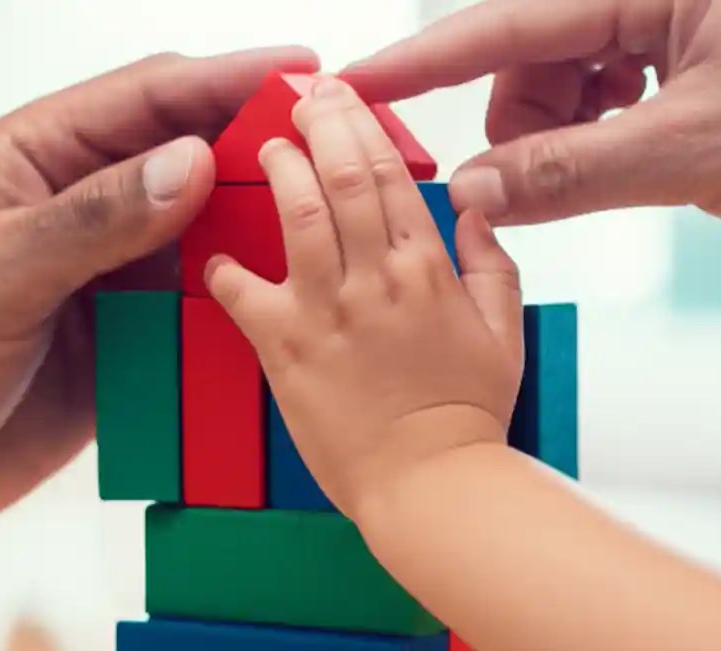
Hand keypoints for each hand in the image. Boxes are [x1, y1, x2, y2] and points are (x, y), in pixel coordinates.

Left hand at [0, 48, 318, 534]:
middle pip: (192, 158)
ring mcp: (114, 273)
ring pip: (210, 235)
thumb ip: (92, 220)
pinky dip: (246, 306)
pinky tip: (292, 304)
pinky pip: (203, 310)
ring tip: (337, 227)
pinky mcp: (133, 338)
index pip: (147, 99)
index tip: (303, 73)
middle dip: (264, 150)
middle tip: (343, 149)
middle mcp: (87, 207)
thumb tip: (191, 164)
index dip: (227, 80)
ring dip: (266, 230)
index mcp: (39, 160)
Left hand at [204, 77, 522, 517]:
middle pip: (342, 176)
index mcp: (427, 268)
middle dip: (319, 125)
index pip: (390, 174)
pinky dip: (226, 271)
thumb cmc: (467, 413)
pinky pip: (243, 295)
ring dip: (279, 170)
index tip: (344, 98)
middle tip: (301, 101)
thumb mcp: (503, 332)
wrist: (430, 482)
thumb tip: (475, 210)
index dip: (362, 126)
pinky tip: (217, 257)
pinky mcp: (287, 349)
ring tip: (267, 149)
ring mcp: (328, 310)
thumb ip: (492, 264)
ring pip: (298, 214)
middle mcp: (375, 277)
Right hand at [347, 0, 720, 237]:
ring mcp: (677, 29)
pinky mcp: (691, 69)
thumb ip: (570, 173)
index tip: (358, 84)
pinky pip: (605, 104)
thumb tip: (473, 192)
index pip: (512, 19)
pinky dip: (596, 144)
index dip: (428, 61)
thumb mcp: (692, 154)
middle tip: (539, 180)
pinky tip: (629, 163)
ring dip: (562, 141)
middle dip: (524, 124)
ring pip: (565, 86)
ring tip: (607, 174)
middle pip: (534, 56)